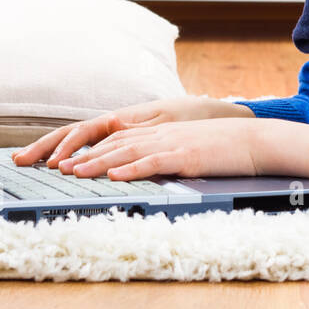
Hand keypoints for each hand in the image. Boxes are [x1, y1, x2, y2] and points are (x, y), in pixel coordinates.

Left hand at [62, 118, 261, 181]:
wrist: (254, 140)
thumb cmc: (222, 148)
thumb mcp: (186, 149)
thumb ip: (162, 156)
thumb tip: (139, 170)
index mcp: (157, 133)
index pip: (114, 139)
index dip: (86, 149)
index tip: (61, 161)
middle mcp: (159, 135)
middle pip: (112, 143)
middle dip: (81, 155)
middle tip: (54, 167)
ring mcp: (171, 143)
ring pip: (126, 150)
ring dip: (97, 162)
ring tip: (74, 172)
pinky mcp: (186, 155)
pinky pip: (154, 161)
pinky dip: (132, 168)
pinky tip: (115, 175)